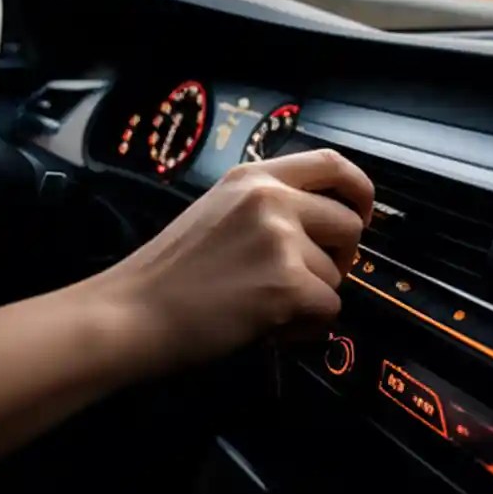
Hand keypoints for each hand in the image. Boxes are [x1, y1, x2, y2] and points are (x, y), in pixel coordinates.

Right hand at [82, 149, 373, 373]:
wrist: (132, 313)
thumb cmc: (167, 276)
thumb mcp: (217, 212)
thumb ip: (267, 209)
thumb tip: (321, 229)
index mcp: (253, 178)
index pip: (332, 164)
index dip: (359, 191)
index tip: (361, 214)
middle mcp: (271, 200)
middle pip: (349, 224)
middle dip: (340, 259)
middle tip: (304, 281)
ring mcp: (281, 240)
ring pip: (337, 275)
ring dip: (312, 299)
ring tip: (265, 307)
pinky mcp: (287, 285)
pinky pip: (329, 311)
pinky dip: (306, 329)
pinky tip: (270, 329)